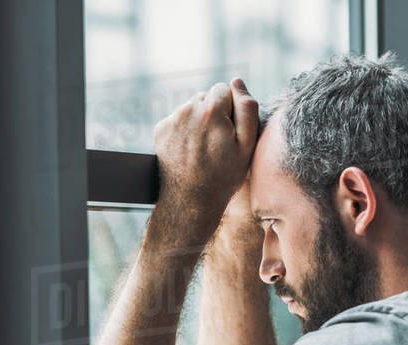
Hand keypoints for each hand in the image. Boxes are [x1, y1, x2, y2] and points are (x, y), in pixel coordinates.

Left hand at [153, 77, 258, 226]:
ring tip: (203, 148)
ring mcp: (171, 120)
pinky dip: (185, 130)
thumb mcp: (247, 145)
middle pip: (206, 97)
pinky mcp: (160, 130)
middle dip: (213, 113)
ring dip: (199, 122)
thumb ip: (247, 108)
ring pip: (191, 108)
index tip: (230, 132)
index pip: (225, 89)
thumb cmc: (223, 175)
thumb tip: (237, 82)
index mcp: (210, 110)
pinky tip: (190, 150)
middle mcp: (187, 109)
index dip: (231, 110)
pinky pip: (178, 120)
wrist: (190, 200)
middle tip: (217, 143)